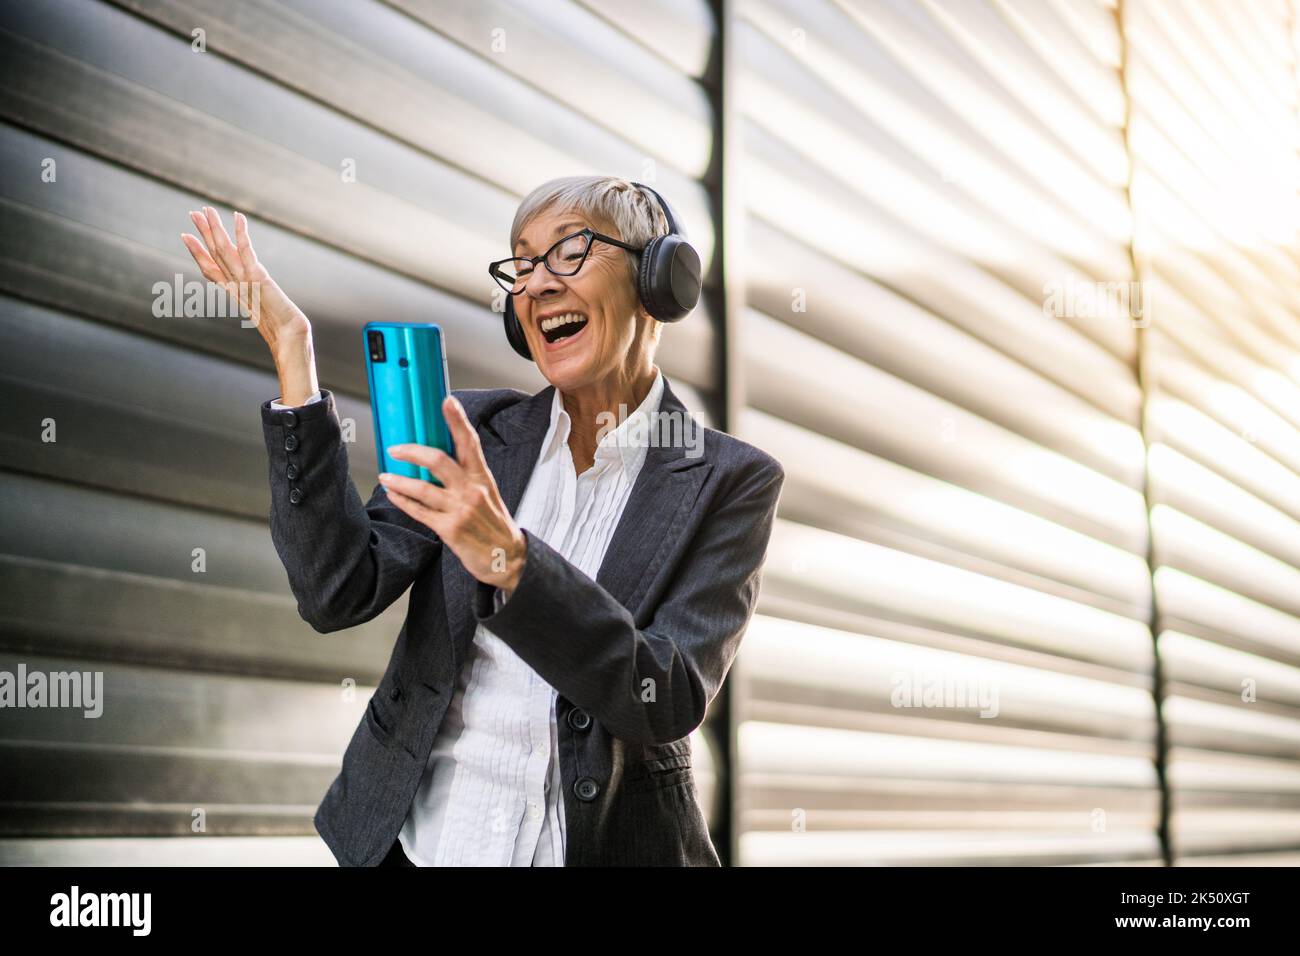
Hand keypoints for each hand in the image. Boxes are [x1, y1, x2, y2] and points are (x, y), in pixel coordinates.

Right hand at [181, 207, 319, 403]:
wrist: (290, 339)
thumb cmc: (282, 332)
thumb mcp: (264, 314)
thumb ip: (258, 307)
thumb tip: (260, 304)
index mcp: (235, 293)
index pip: (211, 269)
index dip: (198, 253)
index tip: (185, 236)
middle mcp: (236, 285)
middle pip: (215, 255)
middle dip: (204, 233)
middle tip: (192, 213)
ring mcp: (245, 280)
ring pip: (224, 250)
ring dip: (215, 228)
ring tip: (206, 210)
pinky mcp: (258, 277)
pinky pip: (247, 251)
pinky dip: (241, 233)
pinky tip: (238, 217)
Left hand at [379, 395, 526, 592]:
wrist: (508, 558)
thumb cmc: (495, 524)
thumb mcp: (488, 493)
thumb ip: (467, 477)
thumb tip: (439, 460)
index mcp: (483, 477)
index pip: (470, 442)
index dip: (457, 421)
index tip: (447, 401)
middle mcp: (472, 490)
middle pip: (439, 461)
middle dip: (412, 452)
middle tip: (395, 448)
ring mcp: (461, 510)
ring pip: (423, 488)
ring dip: (399, 481)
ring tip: (385, 476)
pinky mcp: (450, 530)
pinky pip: (419, 512)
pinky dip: (403, 502)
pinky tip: (393, 495)